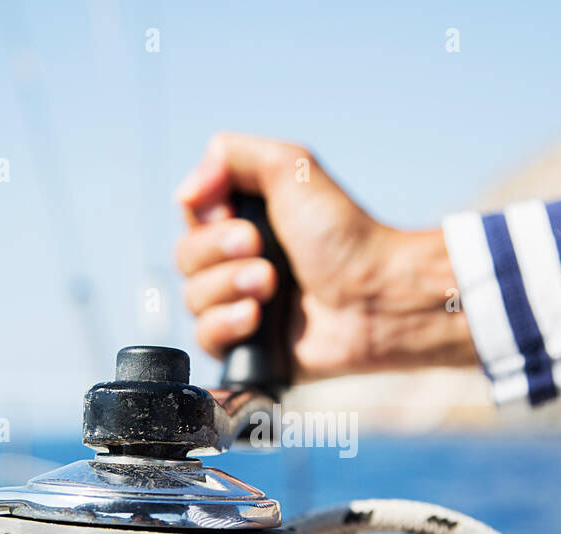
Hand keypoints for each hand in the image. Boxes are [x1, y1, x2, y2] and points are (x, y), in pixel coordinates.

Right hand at [173, 132, 477, 380]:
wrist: (376, 296)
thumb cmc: (344, 233)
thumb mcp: (290, 167)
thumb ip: (230, 156)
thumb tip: (184, 193)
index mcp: (245, 221)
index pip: (190, 219)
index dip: (208, 221)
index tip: (243, 221)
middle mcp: (239, 264)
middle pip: (184, 260)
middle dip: (220, 254)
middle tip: (263, 252)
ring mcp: (242, 307)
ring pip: (192, 300)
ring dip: (228, 287)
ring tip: (271, 286)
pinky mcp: (249, 350)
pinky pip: (205, 341)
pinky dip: (226, 326)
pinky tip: (256, 320)